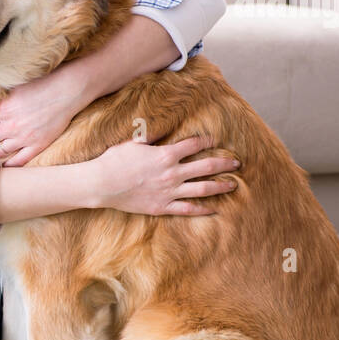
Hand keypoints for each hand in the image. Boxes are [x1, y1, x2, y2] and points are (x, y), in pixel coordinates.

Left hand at [0, 64, 89, 166]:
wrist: (67, 92)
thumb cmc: (43, 84)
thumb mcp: (16, 86)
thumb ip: (3, 97)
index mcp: (3, 109)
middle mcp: (10, 126)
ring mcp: (23, 138)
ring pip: (0, 151)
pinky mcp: (37, 145)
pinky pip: (19, 161)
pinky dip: (9, 164)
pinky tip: (5, 164)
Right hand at [84, 135, 240, 215]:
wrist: (101, 184)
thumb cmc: (114, 160)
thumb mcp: (132, 143)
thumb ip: (149, 138)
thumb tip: (156, 130)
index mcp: (165, 154)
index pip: (193, 144)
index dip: (206, 140)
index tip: (214, 139)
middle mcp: (172, 173)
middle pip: (206, 166)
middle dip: (224, 163)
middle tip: (237, 163)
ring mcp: (169, 191)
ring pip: (202, 188)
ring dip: (220, 186)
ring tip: (233, 184)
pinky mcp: (163, 206)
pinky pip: (188, 208)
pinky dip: (203, 209)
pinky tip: (215, 208)